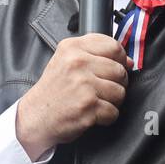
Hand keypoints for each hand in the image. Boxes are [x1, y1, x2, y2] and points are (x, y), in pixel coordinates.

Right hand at [16, 33, 131, 159]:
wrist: (35, 116)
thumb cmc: (53, 91)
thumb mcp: (66, 61)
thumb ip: (95, 55)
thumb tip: (129, 61)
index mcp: (72, 47)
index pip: (113, 46)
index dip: (120, 59)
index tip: (114, 66)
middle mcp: (78, 63)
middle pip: (120, 70)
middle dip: (117, 83)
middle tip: (101, 90)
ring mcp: (83, 84)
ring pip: (120, 92)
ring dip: (112, 101)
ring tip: (96, 101)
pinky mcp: (88, 106)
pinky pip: (114, 111)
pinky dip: (106, 117)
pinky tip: (92, 113)